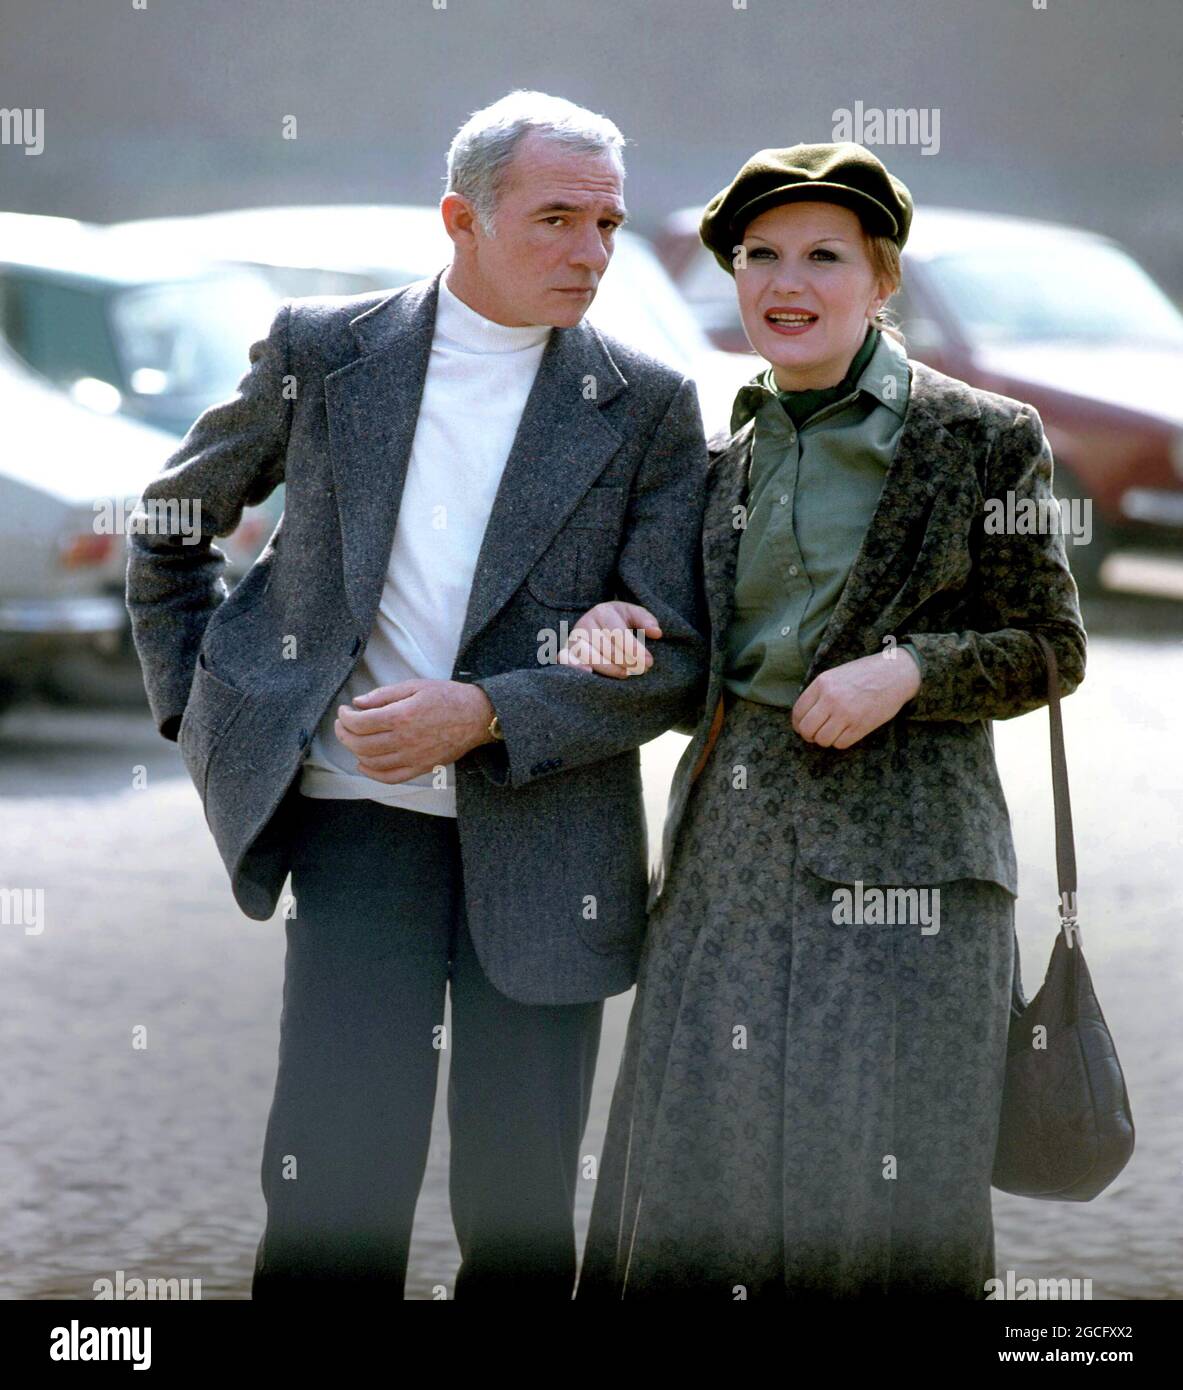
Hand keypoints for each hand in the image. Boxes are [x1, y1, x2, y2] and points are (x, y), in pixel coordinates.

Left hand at [335, 678, 494, 782]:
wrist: (476, 716)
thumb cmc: (447, 697)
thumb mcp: (415, 685)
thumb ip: (384, 694)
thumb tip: (358, 703)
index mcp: (402, 716)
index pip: (360, 723)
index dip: (345, 717)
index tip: (344, 711)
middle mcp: (405, 740)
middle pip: (361, 744)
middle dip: (344, 734)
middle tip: (342, 725)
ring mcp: (413, 757)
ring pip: (372, 762)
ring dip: (355, 752)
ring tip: (352, 740)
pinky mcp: (421, 768)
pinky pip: (390, 777)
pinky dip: (372, 773)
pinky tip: (363, 764)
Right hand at [557, 601, 661, 678]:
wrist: (594, 623)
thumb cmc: (617, 620)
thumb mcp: (631, 614)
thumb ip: (645, 620)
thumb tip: (657, 632)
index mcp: (602, 611)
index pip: (619, 633)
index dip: (635, 650)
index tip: (649, 662)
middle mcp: (585, 623)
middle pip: (607, 648)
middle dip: (627, 661)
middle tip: (641, 670)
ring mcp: (573, 638)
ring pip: (591, 657)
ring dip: (610, 669)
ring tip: (625, 674)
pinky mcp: (566, 651)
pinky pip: (567, 661)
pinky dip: (577, 668)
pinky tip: (591, 675)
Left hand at [792, 649, 920, 748]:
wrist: (894, 674)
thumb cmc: (864, 674)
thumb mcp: (835, 675)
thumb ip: (819, 692)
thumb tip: (804, 715)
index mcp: (822, 684)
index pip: (798, 712)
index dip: (797, 723)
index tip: (802, 727)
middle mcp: (831, 699)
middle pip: (807, 729)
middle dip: (808, 735)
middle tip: (814, 734)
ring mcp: (846, 714)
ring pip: (822, 739)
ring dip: (824, 740)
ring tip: (831, 733)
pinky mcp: (860, 726)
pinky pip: (840, 744)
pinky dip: (839, 742)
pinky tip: (844, 733)